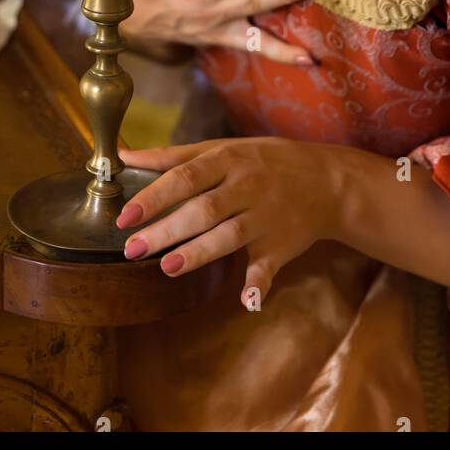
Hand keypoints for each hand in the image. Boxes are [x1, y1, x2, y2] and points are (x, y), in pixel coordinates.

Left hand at [116, 136, 344, 305]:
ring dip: (200, 252)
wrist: (325, 180)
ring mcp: (266, 217)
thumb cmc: (262, 162)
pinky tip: (245, 299)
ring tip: (168, 267)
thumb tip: (125, 157)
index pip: (186, 177)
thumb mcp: (222, 149)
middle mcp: (247, 187)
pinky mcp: (281, 246)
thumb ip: (174, 156)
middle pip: (203, 209)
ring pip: (230, 236)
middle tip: (132, 248)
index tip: (126, 215)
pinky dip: (258, 284)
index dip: (155, 196)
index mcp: (228, 161)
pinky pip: (269, 267)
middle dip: (167, 229)